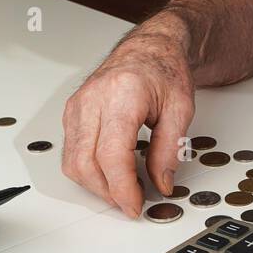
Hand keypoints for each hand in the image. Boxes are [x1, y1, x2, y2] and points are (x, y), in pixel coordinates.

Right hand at [62, 22, 194, 216]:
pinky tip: (109, 174)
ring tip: (123, 189)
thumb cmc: (164, 70)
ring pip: (73, 162)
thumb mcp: (181, 109)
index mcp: (122, 95)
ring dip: (96, 185)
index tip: (135, 205)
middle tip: (132, 202)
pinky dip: (87, 170)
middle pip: (86, 163)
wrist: (149, 48)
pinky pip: (70, 152)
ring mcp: (78, 105)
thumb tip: (161, 183)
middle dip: (108, 192)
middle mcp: (93, 99)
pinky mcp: (72, 112)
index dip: (122, 188)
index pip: (112, 155)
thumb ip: (170, 150)